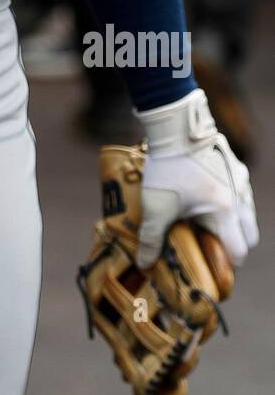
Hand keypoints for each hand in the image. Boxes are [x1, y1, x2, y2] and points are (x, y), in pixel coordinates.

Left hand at [136, 88, 257, 268]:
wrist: (176, 126)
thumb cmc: (168, 168)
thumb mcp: (156, 207)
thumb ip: (151, 238)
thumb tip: (144, 264)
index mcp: (225, 213)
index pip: (238, 252)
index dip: (227, 265)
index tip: (211, 268)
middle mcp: (240, 198)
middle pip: (248, 236)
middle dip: (234, 246)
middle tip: (210, 246)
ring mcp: (240, 180)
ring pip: (247, 213)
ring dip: (233, 223)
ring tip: (207, 222)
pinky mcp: (236, 166)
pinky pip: (241, 192)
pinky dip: (231, 202)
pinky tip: (207, 197)